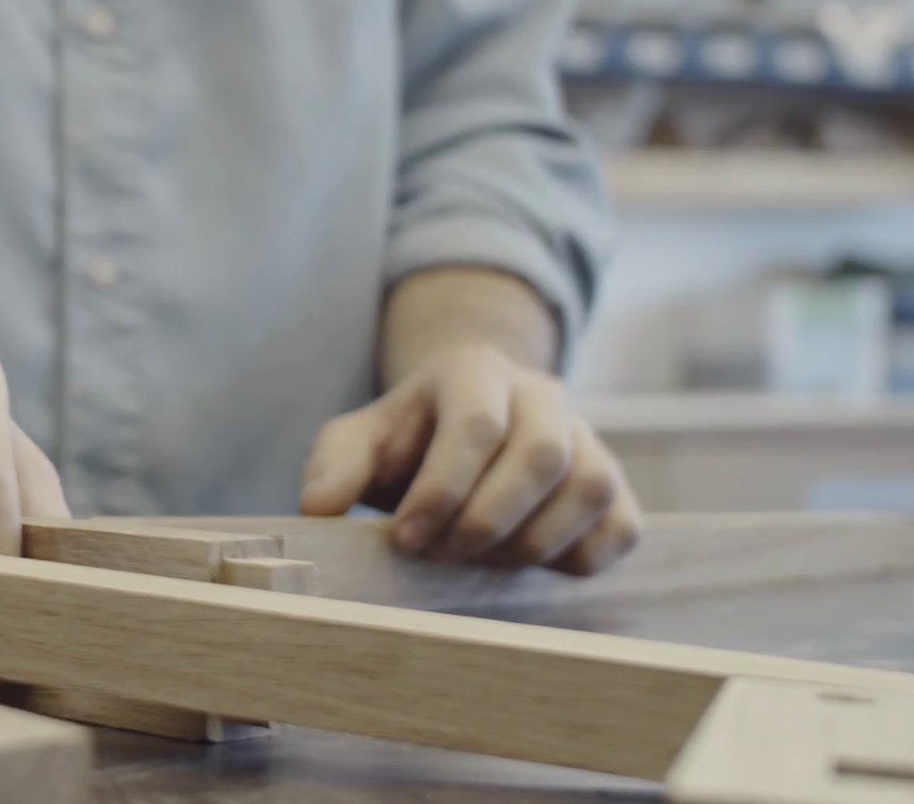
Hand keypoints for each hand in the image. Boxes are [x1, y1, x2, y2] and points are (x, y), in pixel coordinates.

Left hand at [298, 343, 640, 574]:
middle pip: (542, 455)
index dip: (443, 489)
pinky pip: (622, 525)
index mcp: (474, 370)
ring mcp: (588, 437)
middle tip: (441, 556)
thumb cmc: (404, 441)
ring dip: (531, 543)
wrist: (458, 429)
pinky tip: (527, 568)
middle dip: (487, 520)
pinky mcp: (617, 485)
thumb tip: (317, 510)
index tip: (406, 539)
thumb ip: (334, 468)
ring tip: (478, 564)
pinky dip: (579, 559)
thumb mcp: (355, 442)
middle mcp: (542, 394)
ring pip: (590, 488)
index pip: (476, 424)